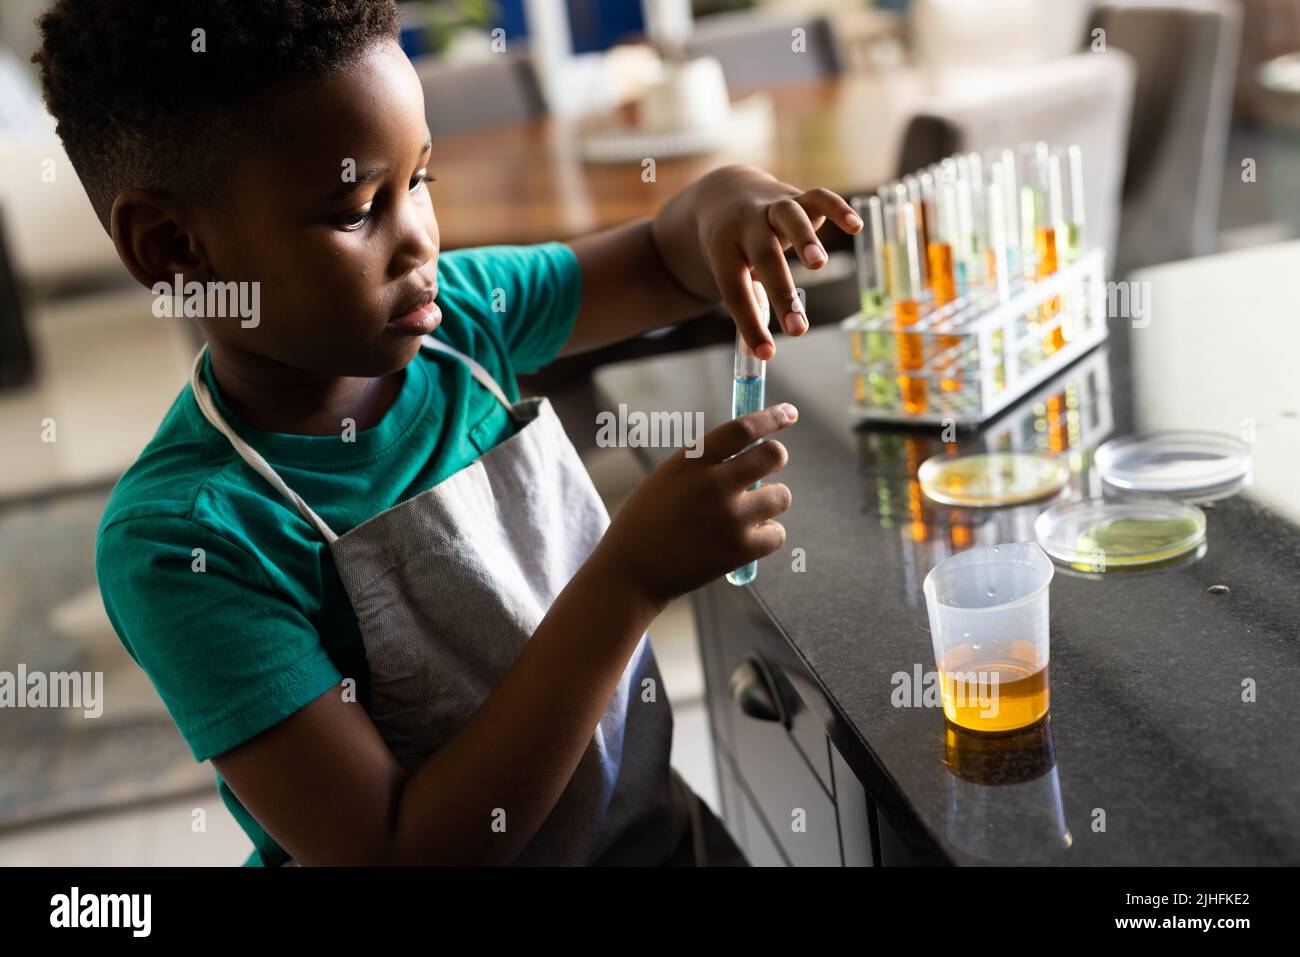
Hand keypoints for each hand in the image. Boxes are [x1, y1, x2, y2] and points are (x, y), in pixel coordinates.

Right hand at [594, 403, 797, 610]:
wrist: (632, 572)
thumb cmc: (647, 521)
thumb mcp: (668, 478)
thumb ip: (707, 463)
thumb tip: (753, 449)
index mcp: (691, 461)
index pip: (743, 429)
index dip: (772, 418)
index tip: (790, 413)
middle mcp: (713, 485)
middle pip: (773, 455)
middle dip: (775, 458)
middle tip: (765, 469)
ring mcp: (730, 518)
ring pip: (781, 496)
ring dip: (769, 501)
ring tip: (744, 513)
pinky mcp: (740, 550)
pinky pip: (777, 533)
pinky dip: (766, 535)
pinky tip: (744, 538)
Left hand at [652, 164, 861, 360]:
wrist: (725, 195)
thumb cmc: (734, 249)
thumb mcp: (731, 274)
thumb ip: (749, 306)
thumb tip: (761, 354)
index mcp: (724, 250)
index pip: (735, 291)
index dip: (751, 324)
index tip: (766, 355)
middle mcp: (746, 226)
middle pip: (764, 257)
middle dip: (782, 294)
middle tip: (799, 330)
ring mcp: (772, 207)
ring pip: (788, 217)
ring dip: (804, 239)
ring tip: (819, 265)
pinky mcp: (796, 197)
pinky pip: (818, 197)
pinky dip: (838, 208)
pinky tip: (856, 227)